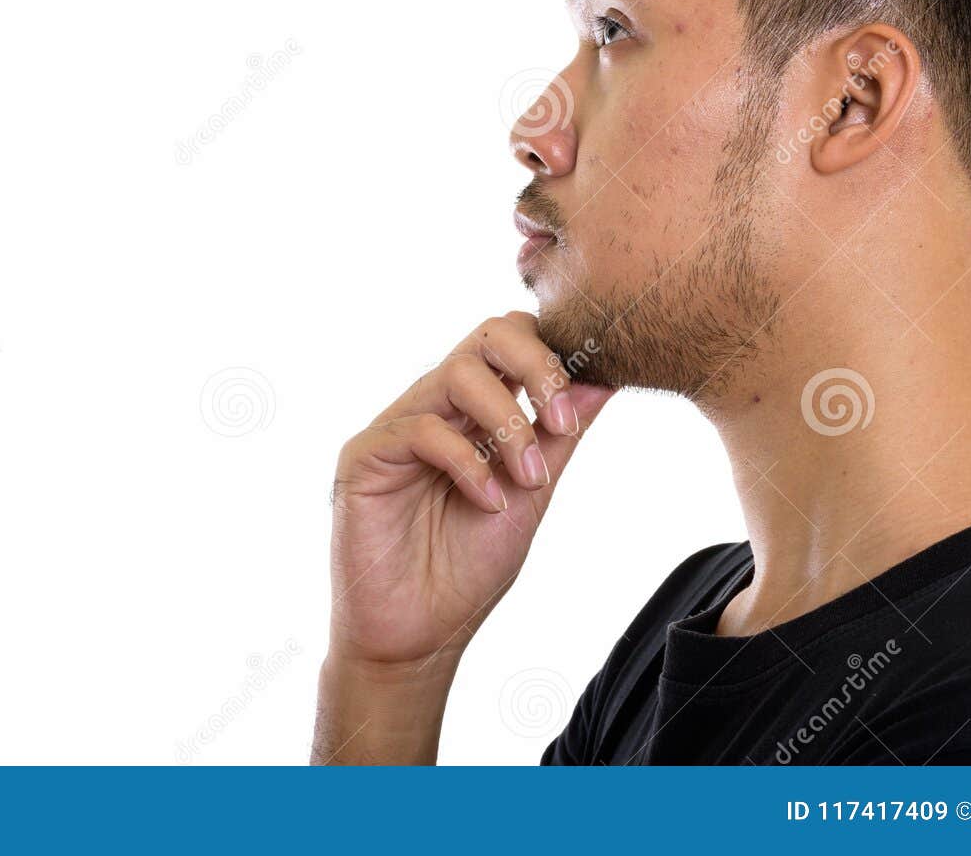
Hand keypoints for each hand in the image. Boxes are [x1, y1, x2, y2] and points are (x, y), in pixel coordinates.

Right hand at [325, 311, 614, 681]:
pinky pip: (422, 429)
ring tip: (528, 478)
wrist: (418, 636)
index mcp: (477, 412)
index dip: (556, 358)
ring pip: (458, 372)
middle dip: (538, 365)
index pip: (515, 343)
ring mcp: (400, 426)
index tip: (581, 411)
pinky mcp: (366, 454)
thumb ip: (558, 437)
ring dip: (509, 422)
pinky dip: (468, 463)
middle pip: (488, 334)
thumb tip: (604, 380)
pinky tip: (488, 503)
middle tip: (563, 419)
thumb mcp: (532, 495)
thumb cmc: (467, 570)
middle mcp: (439, 408)